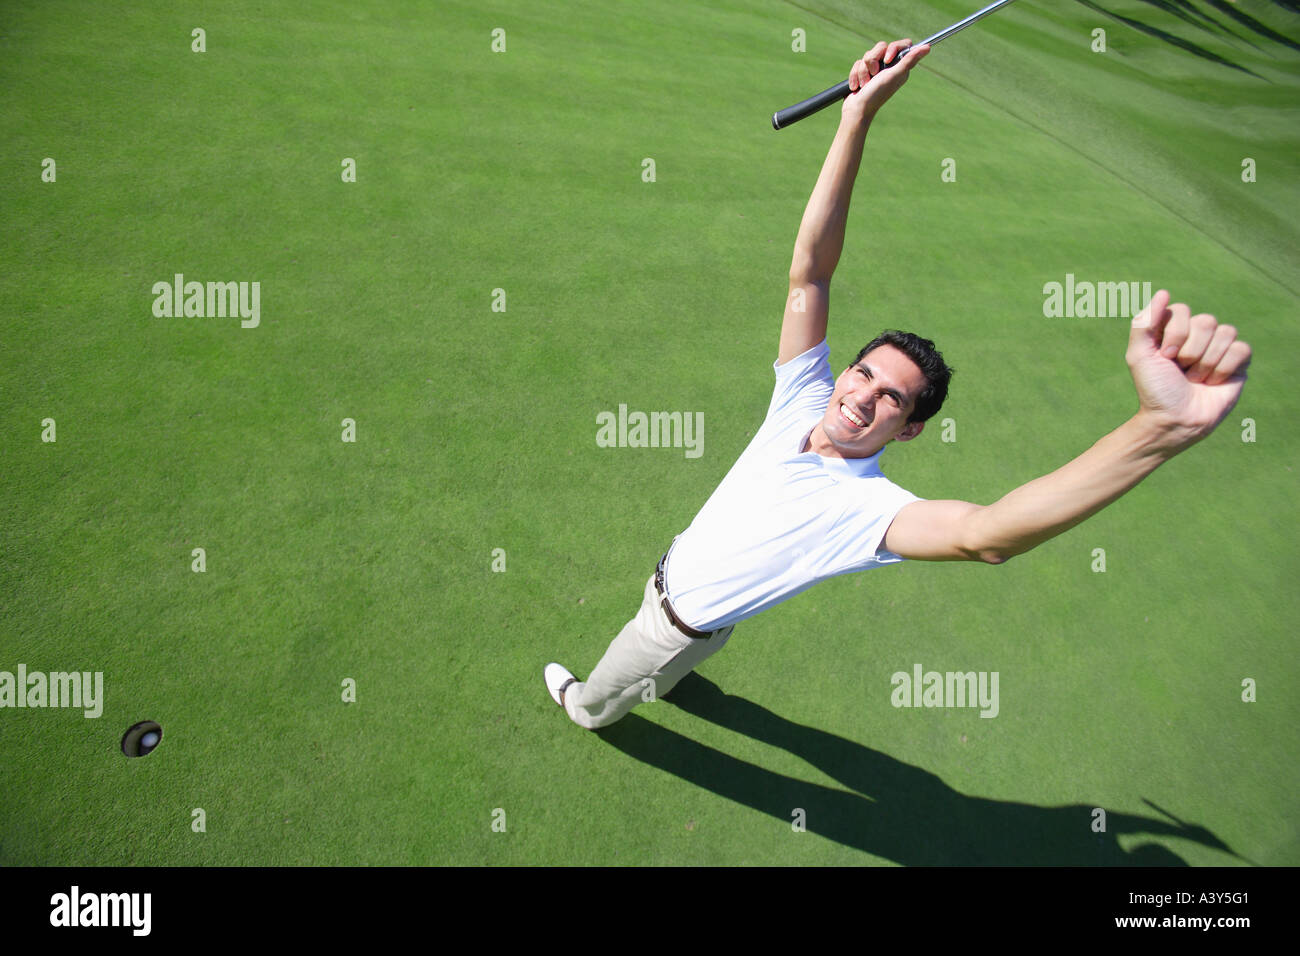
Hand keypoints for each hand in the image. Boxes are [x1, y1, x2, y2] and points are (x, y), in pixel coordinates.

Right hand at [841, 40, 929, 125]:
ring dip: (863, 70)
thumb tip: (927, 47)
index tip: (887, 59)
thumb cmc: (877, 94)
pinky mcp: (864, 72)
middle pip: (881, 46)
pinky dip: (855, 76)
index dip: (892, 48)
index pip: (902, 45)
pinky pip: (858, 63)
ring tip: (865, 84)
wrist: (857, 109)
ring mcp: (876, 69)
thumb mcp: (894, 75)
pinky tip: (857, 86)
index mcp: (900, 67)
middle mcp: (889, 67)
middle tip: (875, 74)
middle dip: (873, 60)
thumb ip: (909, 60)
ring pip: (868, 55)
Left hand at [1126, 289, 1250, 448]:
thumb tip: (1163, 293)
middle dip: (1190, 351)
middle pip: (1206, 320)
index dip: (1175, 334)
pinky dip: (1224, 368)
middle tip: (1181, 371)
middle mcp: (1197, 336)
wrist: (1174, 419)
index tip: (1165, 356)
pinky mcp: (1238, 362)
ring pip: (1226, 332)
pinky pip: (1241, 348)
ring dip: (1206, 362)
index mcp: (1174, 330)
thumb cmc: (1154, 389)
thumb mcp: (1139, 355)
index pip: (1182, 310)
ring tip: (1196, 379)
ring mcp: (1219, 348)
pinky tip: (1213, 382)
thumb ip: (1144, 323)